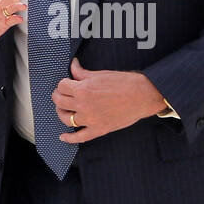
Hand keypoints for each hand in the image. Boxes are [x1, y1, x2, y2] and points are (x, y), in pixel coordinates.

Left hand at [52, 57, 167, 142]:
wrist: (145, 95)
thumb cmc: (126, 82)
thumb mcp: (101, 74)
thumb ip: (83, 73)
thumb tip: (73, 65)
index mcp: (83, 89)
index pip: (61, 86)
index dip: (63, 84)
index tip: (67, 84)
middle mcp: (84, 105)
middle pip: (59, 102)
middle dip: (58, 96)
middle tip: (62, 95)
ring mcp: (90, 119)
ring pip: (66, 119)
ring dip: (61, 113)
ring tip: (64, 110)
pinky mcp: (99, 129)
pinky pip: (80, 137)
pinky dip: (69, 138)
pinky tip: (63, 136)